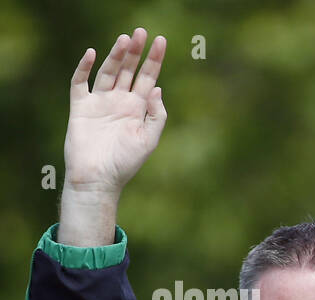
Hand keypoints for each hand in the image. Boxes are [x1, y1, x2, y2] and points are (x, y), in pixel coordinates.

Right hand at [59, 29, 166, 245]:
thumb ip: (156, 115)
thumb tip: (158, 89)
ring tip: (125, 39)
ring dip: (116, 55)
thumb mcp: (149, 139)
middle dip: (135, 52)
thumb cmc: (125, 163)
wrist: (98, 178)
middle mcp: (119, 102)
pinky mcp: (80, 106)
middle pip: (129, 70)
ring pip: (108, 72)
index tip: (161, 41)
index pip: (148, 78)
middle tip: (141, 32)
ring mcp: (100, 102)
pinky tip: (93, 54)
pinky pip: (80, 82)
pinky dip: (84, 67)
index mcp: (138, 109)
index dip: (154, 60)